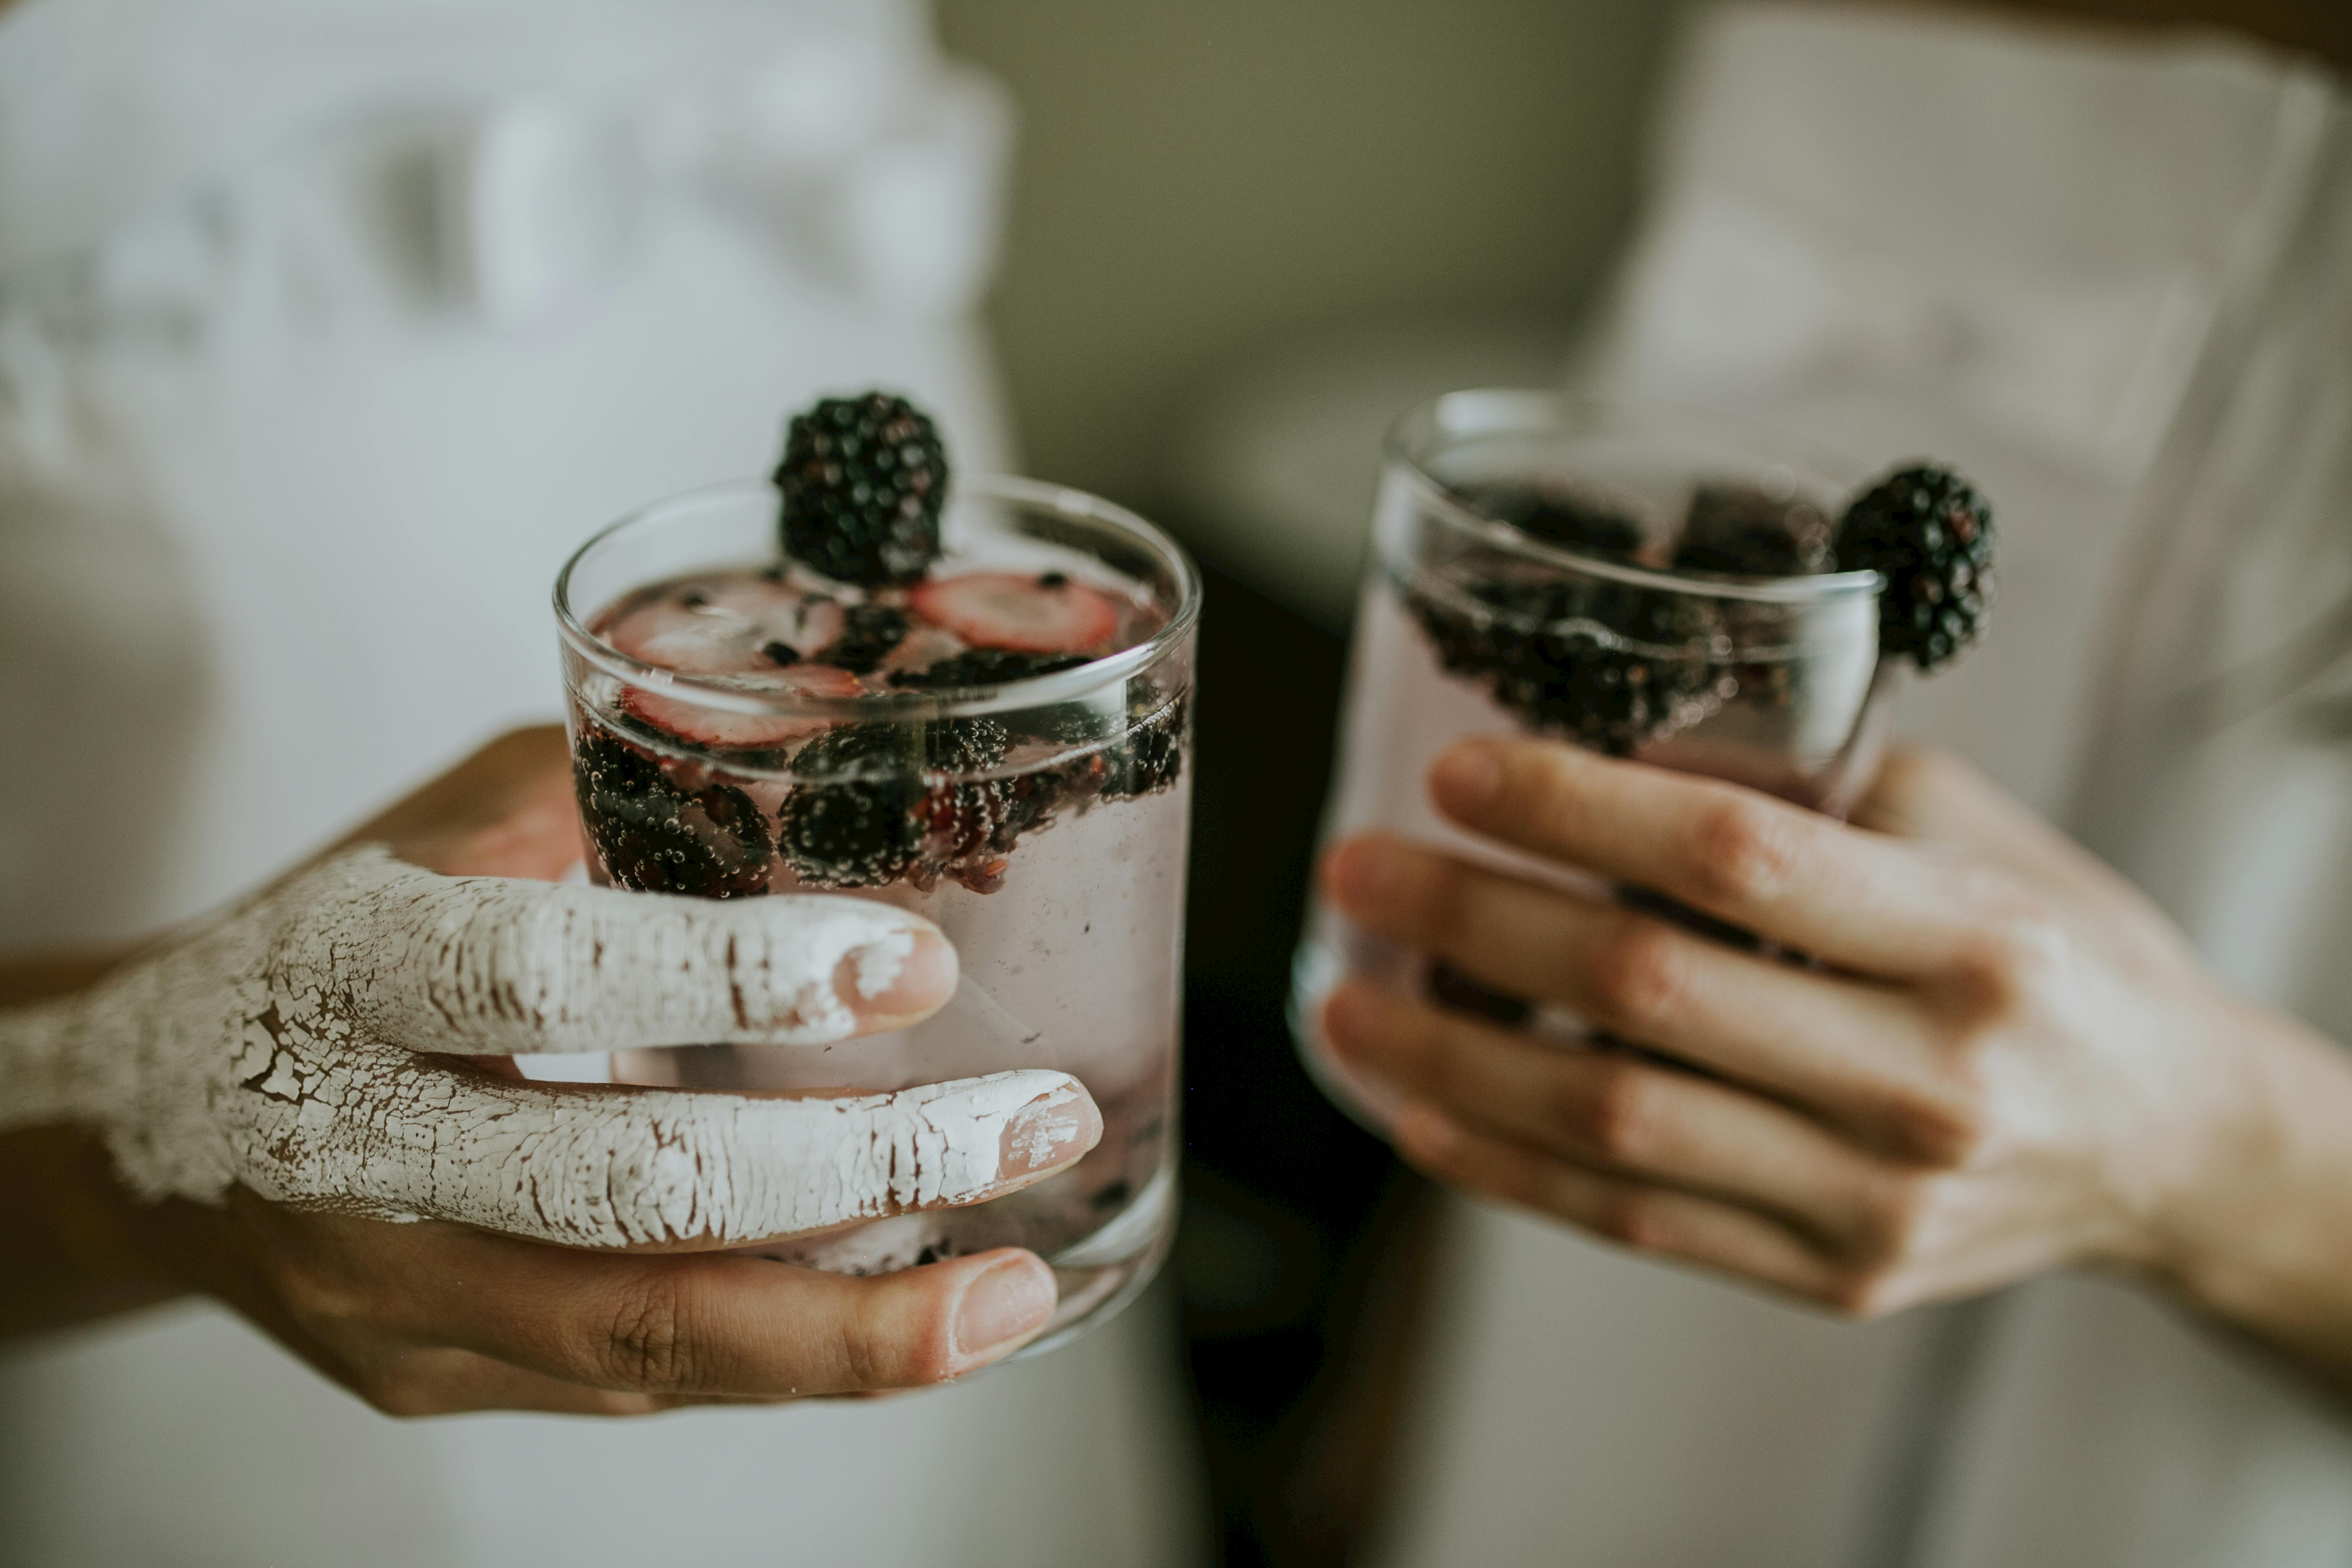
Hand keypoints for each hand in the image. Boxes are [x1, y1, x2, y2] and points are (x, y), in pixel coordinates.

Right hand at [0, 728, 1100, 1411]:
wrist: (148, 1125)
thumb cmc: (340, 939)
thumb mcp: (446, 830)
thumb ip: (614, 802)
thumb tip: (847, 786)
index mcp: (350, 968)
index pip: (545, 971)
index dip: (733, 975)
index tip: (912, 967)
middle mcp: (361, 1150)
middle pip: (622, 1195)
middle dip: (855, 1175)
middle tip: (1032, 1124)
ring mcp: (395, 1294)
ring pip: (648, 1339)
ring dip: (856, 1327)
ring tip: (1015, 1289)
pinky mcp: (437, 1376)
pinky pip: (642, 1377)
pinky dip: (793, 1345)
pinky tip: (916, 1308)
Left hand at [1318, 738, 2351, 1355]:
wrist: (2166, 1142)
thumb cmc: (2053, 958)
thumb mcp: (1966, 835)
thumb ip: (1807, 800)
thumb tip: (1609, 763)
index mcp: (1972, 938)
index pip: (1733, 855)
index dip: (1576, 808)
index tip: (1460, 773)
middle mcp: (1926, 1077)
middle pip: (1644, 988)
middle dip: (1473, 921)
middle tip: (1358, 871)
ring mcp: (1876, 1197)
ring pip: (1611, 1121)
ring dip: (1451, 1058)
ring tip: (1346, 1000)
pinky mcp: (1835, 1278)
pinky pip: (1630, 1220)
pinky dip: (1505, 1165)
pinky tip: (1417, 1110)